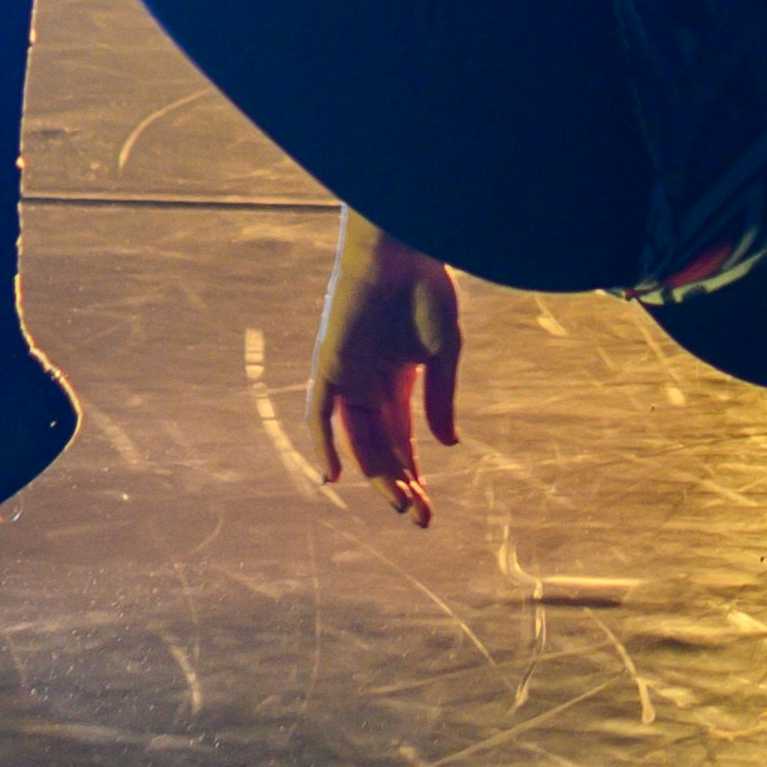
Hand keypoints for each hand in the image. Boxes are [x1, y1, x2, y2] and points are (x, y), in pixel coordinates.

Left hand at [307, 218, 461, 521]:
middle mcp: (369, 387)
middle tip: (419, 517)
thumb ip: (441, 397)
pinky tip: (334, 474)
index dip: (413, 478)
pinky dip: (323, 443)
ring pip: (356, 440)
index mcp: (398, 383)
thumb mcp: (443, 351)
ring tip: (398, 502)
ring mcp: (347, 378)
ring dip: (375, 473)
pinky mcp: (328, 365)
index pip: (402, 444)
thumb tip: (448, 444)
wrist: (399, 249)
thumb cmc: (425, 289)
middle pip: (381, 450)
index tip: (427, 513)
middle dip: (398, 485)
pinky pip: (319, 413)